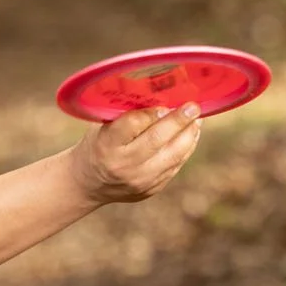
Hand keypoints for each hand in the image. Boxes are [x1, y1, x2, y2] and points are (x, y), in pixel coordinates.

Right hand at [68, 102, 202, 204]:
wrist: (88, 183)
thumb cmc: (98, 144)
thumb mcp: (102, 125)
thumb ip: (126, 112)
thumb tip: (160, 95)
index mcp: (106, 144)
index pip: (132, 124)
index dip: (151, 112)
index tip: (165, 102)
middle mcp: (123, 164)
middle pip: (157, 139)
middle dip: (178, 121)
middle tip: (193, 107)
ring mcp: (139, 180)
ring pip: (173, 155)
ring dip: (189, 135)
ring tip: (197, 119)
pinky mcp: (151, 189)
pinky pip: (175, 166)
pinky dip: (186, 148)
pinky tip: (191, 134)